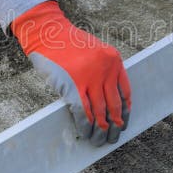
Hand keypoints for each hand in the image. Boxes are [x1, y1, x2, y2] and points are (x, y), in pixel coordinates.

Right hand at [12, 1, 130, 145]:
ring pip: (100, 112)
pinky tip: (85, 133)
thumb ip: (103, 71)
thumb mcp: (94, 52)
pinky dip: (85, 125)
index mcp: (114, 60)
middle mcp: (105, 69)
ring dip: (100, 129)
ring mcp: (89, 77)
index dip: (125, 111)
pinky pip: (83, 111)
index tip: (123, 122)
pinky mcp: (72, 85)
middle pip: (114, 104)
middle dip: (115, 124)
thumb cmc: (68, 43)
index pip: (125, 91)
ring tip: (99, 140)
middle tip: (113, 137)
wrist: (47, 32)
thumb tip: (106, 101)